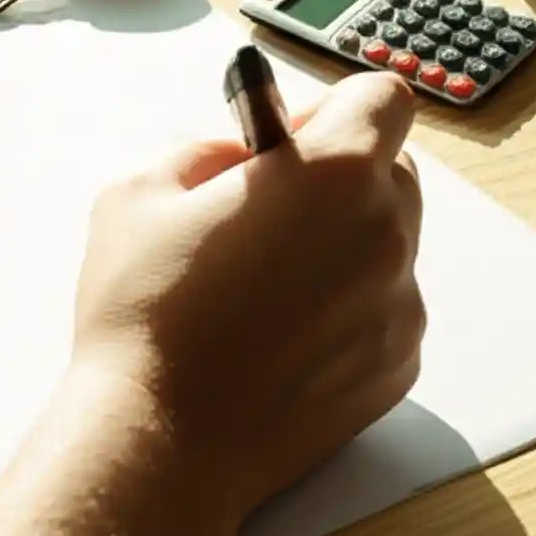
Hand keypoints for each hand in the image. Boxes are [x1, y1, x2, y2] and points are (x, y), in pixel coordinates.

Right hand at [76, 71, 423, 522]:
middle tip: (268, 208)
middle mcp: (384, 234)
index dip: (330, 108)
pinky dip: (345, 307)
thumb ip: (201, 152)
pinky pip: (384, 308)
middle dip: (338, 174)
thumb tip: (234, 155)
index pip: (381, 98)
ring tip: (265, 282)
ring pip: (388, 242)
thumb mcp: (138, 195)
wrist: (161, 438)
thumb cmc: (145, 316)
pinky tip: (278, 334)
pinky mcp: (396, 365)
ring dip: (341, 242)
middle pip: (393, 169)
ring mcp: (398, 306)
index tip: (286, 138)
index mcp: (332, 173)